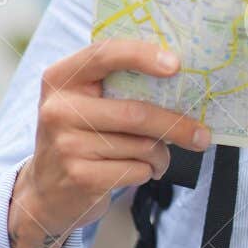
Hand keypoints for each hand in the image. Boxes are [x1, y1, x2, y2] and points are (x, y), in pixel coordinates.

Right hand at [9, 39, 211, 247]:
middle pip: (136, 113)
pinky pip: (136, 170)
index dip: (142, 55)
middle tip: (203, 135)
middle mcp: (58, 109)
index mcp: (61, 78)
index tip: (176, 64)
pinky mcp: (79, 177)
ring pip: (141, 145)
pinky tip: (139, 172)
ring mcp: (66, 145)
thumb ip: (116, 85)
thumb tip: (179, 75)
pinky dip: (148, 172)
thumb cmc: (80, 136)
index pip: (105, 55)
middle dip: (177, 125)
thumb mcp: (84, 103)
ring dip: (162, 155)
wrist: (45, 192)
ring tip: (159, 158)